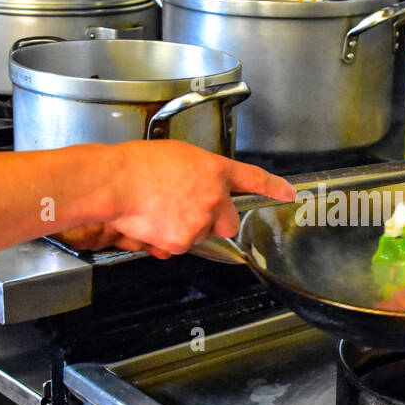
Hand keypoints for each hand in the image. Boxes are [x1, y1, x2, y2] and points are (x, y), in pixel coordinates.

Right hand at [90, 141, 294, 258]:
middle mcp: (214, 196)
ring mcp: (200, 220)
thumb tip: (199, 190)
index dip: (274, 188)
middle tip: (189, 211)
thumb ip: (198, 174)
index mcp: (214, 170)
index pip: (254, 179)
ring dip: (185, 229)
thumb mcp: (177, 156)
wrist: (115, 182)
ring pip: (200, 235)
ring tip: (159, 210)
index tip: (288, 194)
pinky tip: (153, 222)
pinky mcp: (183, 240)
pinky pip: (179, 247)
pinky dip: (167, 240)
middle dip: (214, 222)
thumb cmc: (137, 165)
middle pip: (229, 222)